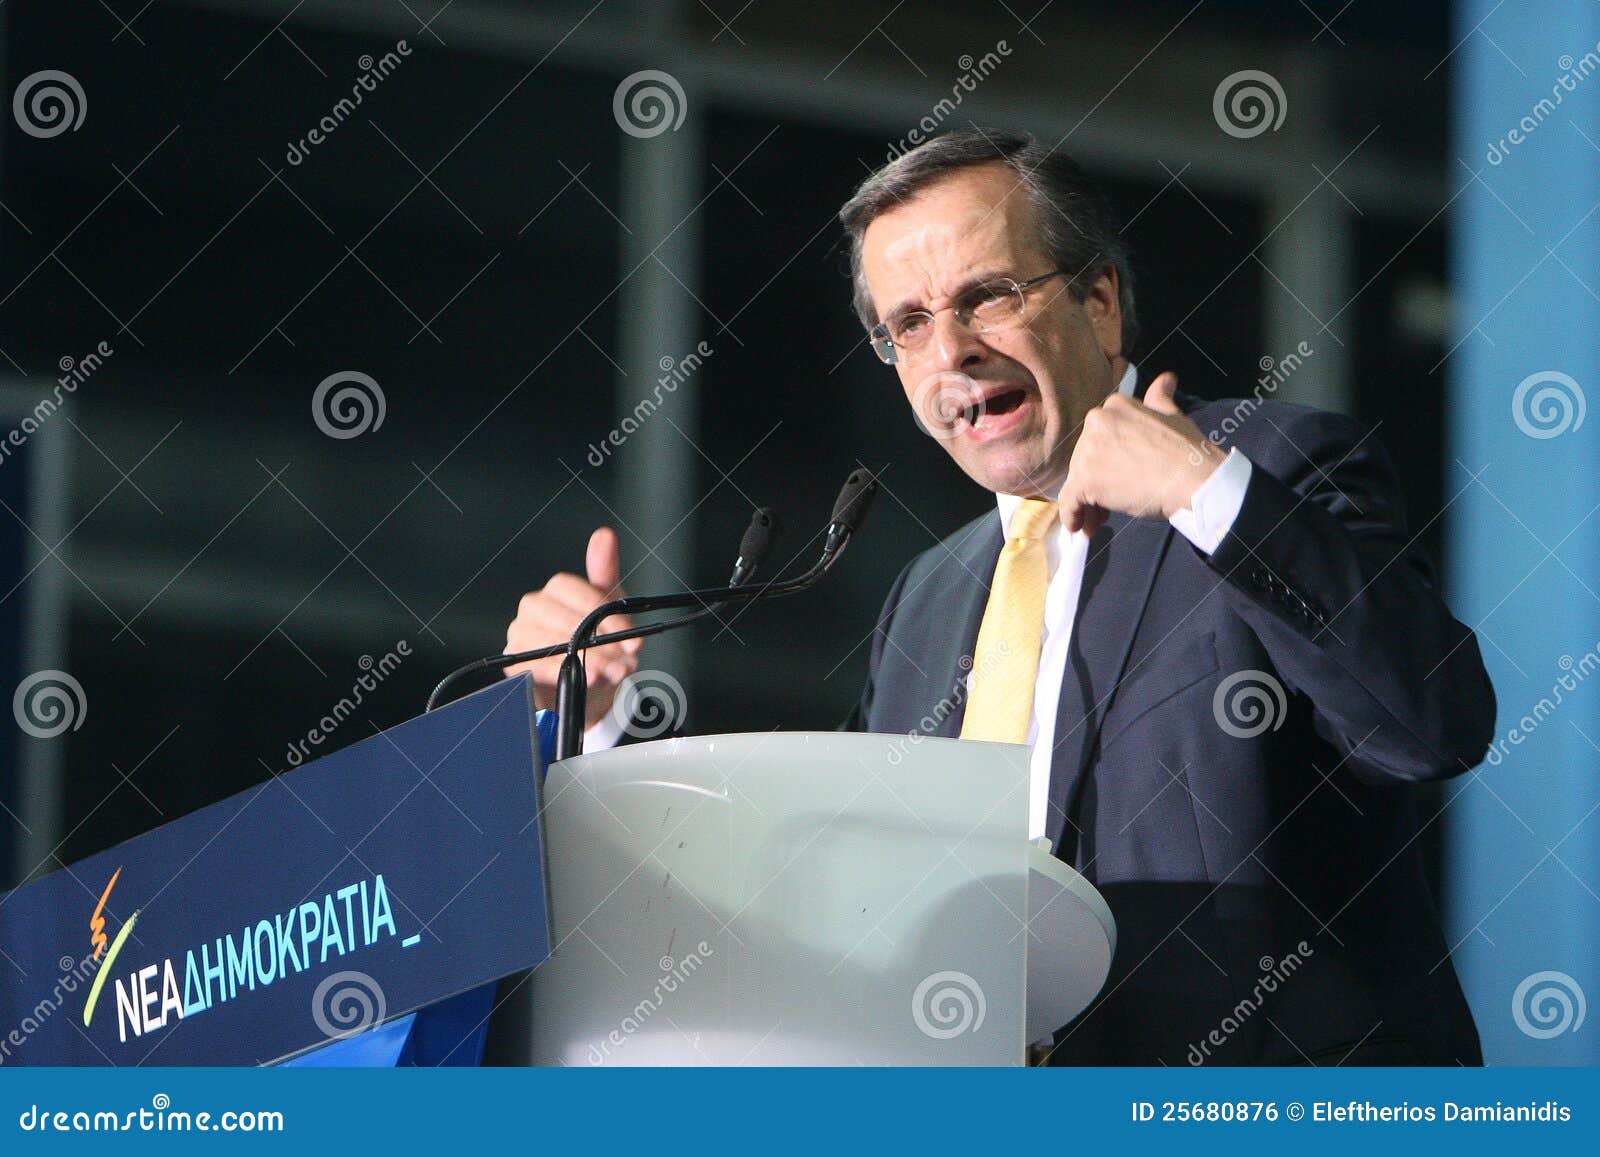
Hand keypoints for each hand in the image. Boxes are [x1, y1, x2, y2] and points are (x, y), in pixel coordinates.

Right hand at [504, 527, 640, 727]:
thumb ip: (606, 573)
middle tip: (622, 658)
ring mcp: (520, 633)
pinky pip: (533, 663)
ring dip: (583, 659)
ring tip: (609, 672)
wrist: (586, 688)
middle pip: (561, 617)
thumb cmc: (595, 643)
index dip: (603, 612)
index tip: (629, 633)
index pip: (574, 591)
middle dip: (597, 641)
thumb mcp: (609, 608)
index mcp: (557, 590)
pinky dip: (560, 672)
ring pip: (547, 641)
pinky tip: (583, 678)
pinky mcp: (515, 661)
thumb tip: (604, 535)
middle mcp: (534, 607)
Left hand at [1058, 371, 1225, 537]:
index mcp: (1115, 405)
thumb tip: (1166, 379)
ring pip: (1077, 481)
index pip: (1099, 438)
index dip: (1106, 460)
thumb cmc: (1187, 452)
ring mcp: (1088, 450)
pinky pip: (1069, 501)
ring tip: (1100, 520)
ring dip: (1087, 502)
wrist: (1195, 480)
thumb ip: (1160, 398)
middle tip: (1110, 504)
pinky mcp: (1084, 479)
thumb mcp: (1174, 415)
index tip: (1117, 477)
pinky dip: (1072, 516)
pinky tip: (1080, 528)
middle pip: (1084, 459)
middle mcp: (1096, 421)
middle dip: (1095, 482)